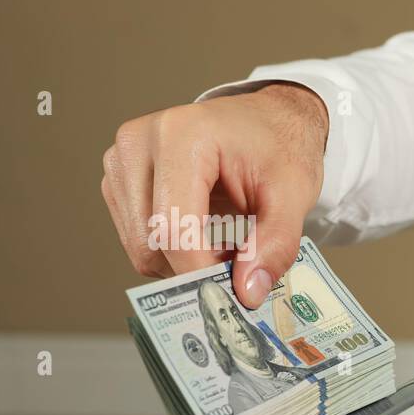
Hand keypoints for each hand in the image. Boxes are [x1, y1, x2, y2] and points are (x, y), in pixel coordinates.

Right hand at [101, 82, 327, 307]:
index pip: (173, 226)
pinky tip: (202, 232)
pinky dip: (170, 249)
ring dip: (181, 260)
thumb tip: (246, 292)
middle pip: (149, 241)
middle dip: (193, 267)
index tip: (233, 293)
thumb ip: (275, 245)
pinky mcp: (119, 179)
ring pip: (139, 246)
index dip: (201, 270)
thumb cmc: (280, 148)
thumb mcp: (294, 195)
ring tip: (223, 241)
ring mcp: (121, 160)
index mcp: (181, 136)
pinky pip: (136, 237)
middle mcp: (138, 142)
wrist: (268, 120)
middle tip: (236, 264)